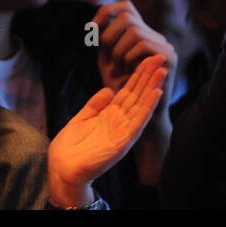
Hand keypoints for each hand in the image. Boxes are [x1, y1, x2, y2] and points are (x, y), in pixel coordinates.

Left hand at [48, 55, 167, 206]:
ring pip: (141, 104)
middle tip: (160, 57)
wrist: (63, 169)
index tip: (147, 60)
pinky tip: (157, 92)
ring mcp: (123, 130)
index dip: (137, 76)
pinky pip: (138, 119)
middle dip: (148, 76)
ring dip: (153, 87)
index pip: (127, 92)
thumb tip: (108, 89)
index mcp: (110, 116)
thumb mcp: (82, 118)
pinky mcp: (124, 140)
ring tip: (163, 70)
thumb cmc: (70, 147)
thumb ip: (95, 104)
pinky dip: (148, 105)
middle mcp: (120, 122)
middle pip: (137, 94)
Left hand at [94, 0, 176, 97]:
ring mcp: (164, 46)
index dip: (107, 11)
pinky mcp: (170, 57)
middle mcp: (154, 36)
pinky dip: (129, 57)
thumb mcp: (107, 59)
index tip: (92, 28)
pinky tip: (128, 72)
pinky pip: (143, 45)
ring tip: (118, 69)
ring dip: (119, 50)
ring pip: (134, 30)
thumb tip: (96, 21)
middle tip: (106, 55)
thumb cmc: (119, 87)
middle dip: (109, 33)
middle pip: (128, 14)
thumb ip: (103, 39)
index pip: (126, 7)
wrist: (135, 115)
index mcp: (140, 34)